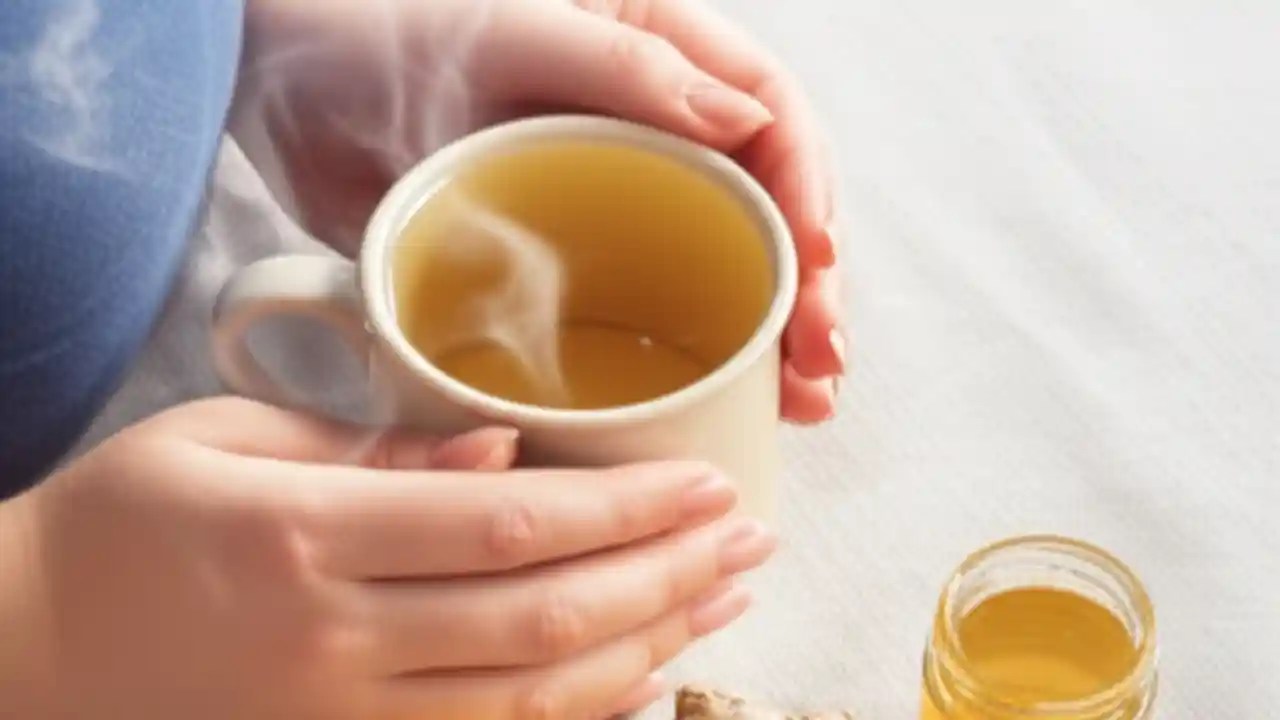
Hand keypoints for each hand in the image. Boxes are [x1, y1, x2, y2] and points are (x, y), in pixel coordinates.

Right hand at [0, 398, 771, 718]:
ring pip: (534, 695)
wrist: (24, 648)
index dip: (627, 509)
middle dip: (668, 577)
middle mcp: (336, 639)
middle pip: (547, 617)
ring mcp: (341, 715)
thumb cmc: (119, 524)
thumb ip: (368, 444)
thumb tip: (498, 452)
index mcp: (308, 537)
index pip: (510, 526)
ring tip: (725, 599)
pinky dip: (579, 716)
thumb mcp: (223, 439)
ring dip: (649, 646)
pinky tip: (646, 679)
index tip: (707, 486)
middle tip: (750, 538)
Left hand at [234, 0, 843, 423]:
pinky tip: (738, 397)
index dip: (808, 189)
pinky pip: (652, 308)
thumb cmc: (382, 33)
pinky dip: (696, 356)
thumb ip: (623, 65)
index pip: (769, 116)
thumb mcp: (506, 31)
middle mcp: (654, 127)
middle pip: (765, 207)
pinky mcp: (574, 259)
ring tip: (804, 398)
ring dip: (773, 334)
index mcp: (658, 53)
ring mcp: (615, 199)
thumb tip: (743, 117)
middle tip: (820, 360)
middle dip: (807, 286)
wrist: (282, 94)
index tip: (817, 262)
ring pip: (724, 266)